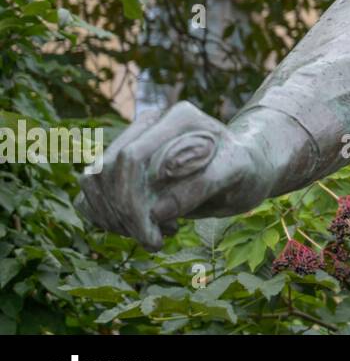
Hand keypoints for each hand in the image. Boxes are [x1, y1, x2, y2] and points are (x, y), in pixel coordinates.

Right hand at [76, 101, 271, 249]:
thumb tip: (157, 211)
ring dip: (113, 216)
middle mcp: (150, 122)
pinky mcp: (121, 162)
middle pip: (106, 170)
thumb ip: (203, 187)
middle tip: (155, 241)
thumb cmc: (245, 169)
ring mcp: (132, 140)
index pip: (131, 157)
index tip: (152, 237)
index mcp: (178, 118)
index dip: (131, 202)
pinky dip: (106, 216)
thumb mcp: (236, 177)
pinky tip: (143, 227)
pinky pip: (92, 191)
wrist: (244, 167)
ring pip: (93, 180)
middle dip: (122, 214)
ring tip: (156, 232)